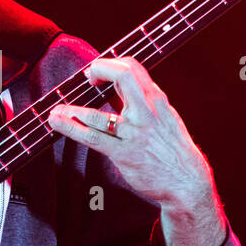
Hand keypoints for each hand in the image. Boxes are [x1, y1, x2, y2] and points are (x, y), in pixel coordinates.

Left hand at [47, 56, 225, 245]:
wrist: (188, 182)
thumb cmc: (174, 149)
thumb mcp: (167, 117)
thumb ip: (145, 102)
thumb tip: (120, 86)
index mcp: (157, 101)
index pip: (133, 68)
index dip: (111, 64)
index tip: (98, 71)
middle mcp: (146, 113)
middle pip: (122, 76)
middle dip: (100, 69)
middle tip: (86, 77)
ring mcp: (134, 133)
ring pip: (97, 114)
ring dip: (72, 110)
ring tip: (57, 110)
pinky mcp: (124, 154)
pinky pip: (93, 138)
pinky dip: (71, 128)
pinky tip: (58, 122)